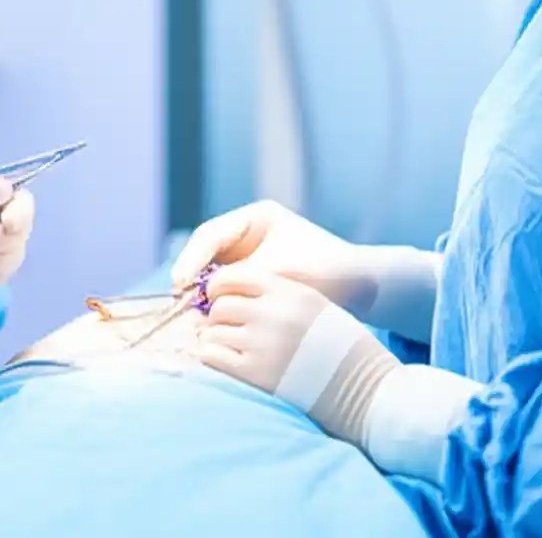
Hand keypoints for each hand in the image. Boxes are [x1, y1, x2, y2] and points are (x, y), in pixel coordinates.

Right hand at [172, 200, 373, 311]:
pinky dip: (217, 306)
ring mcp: (247, 258)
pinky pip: (225, 293)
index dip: (191, 258)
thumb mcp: (281, 273)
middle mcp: (247, 235)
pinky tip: (210, 323)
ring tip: (193, 316)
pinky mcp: (251, 284)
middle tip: (180, 300)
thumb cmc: (328, 271)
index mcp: (256, 217)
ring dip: (201, 295)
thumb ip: (241, 281)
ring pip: (211, 275)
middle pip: (205, 254)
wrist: (361, 288)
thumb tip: (204, 298)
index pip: (210, 235)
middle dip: (191, 278)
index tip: (182, 281)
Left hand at [196, 263, 398, 445]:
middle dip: (219, 317)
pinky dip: (212, 358)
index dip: (221, 287)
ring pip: (211, 331)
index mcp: (292, 292)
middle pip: (221, 305)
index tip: (219, 298)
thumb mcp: (318, 307)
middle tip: (228, 330)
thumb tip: (230, 296)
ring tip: (231, 350)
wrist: (368, 392)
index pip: (235, 276)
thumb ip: (280, 296)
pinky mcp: (254, 374)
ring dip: (215, 340)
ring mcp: (263, 343)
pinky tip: (227, 364)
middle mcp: (275, 313)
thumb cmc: (343, 351)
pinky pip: (211, 356)